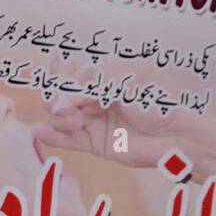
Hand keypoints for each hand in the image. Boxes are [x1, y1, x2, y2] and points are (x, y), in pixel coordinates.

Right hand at [33, 61, 189, 169]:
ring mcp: (92, 121)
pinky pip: (68, 141)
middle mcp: (93, 98)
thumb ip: (91, 88)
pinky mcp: (94, 144)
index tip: (64, 81)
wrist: (175, 135)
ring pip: (60, 118)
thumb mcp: (123, 86)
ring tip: (73, 122)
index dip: (60, 75)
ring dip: (59, 118)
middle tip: (65, 107)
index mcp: (101, 78)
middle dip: (56, 98)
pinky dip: (53, 137)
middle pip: (59, 95)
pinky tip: (40, 133)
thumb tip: (61, 100)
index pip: (68, 72)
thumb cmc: (155, 104)